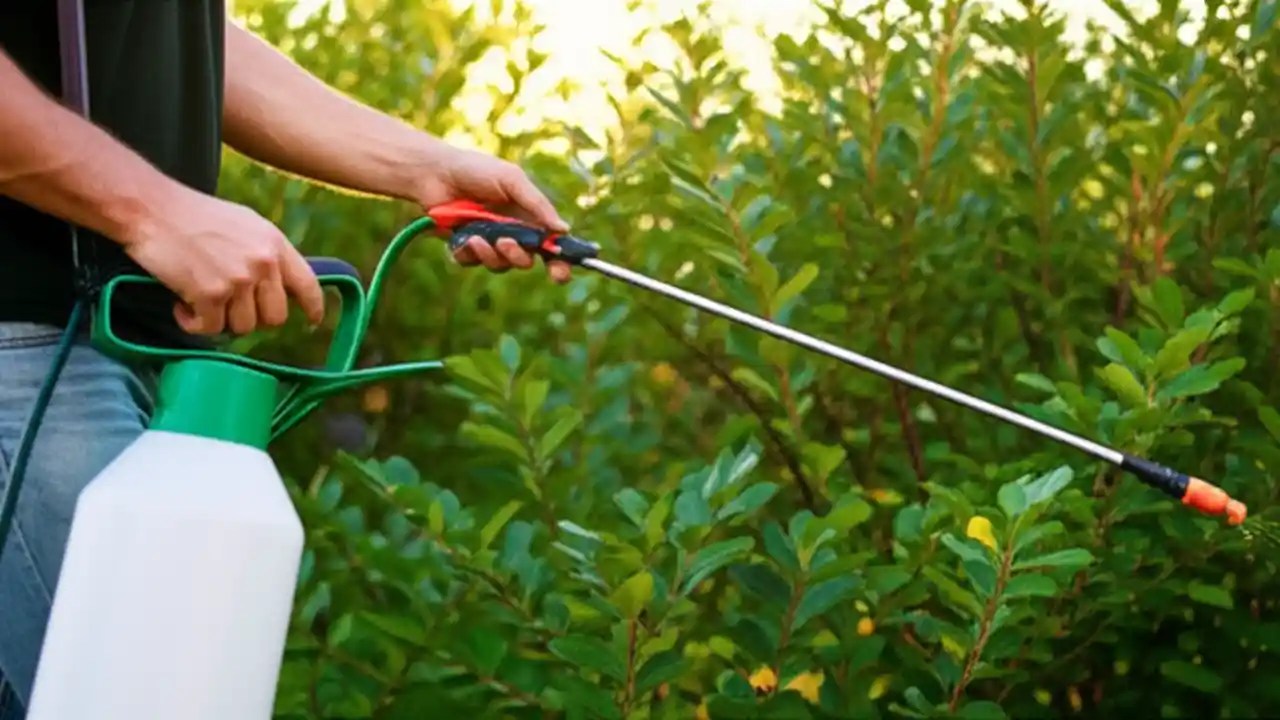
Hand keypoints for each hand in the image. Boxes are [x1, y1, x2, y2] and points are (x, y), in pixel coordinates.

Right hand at [121, 185, 325, 335]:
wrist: (151, 208)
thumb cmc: (192, 215)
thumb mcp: (244, 224)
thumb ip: (265, 253)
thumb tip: (277, 285)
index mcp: (274, 244)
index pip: (308, 284)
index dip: (313, 308)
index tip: (312, 323)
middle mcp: (263, 263)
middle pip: (275, 317)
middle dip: (253, 319)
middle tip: (228, 307)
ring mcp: (238, 280)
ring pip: (242, 327)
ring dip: (219, 320)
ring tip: (199, 297)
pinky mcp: (210, 294)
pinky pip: (210, 329)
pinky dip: (193, 323)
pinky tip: (181, 305)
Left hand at [414, 145, 572, 283]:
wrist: (435, 171)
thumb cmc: (476, 170)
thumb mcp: (512, 180)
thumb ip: (537, 205)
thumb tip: (563, 229)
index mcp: (528, 217)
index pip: (550, 247)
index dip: (559, 263)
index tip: (559, 274)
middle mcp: (512, 233)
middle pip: (526, 261)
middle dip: (518, 257)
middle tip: (506, 243)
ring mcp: (488, 242)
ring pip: (500, 265)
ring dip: (492, 254)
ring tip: (477, 237)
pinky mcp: (465, 248)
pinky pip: (473, 263)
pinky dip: (470, 253)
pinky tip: (464, 237)